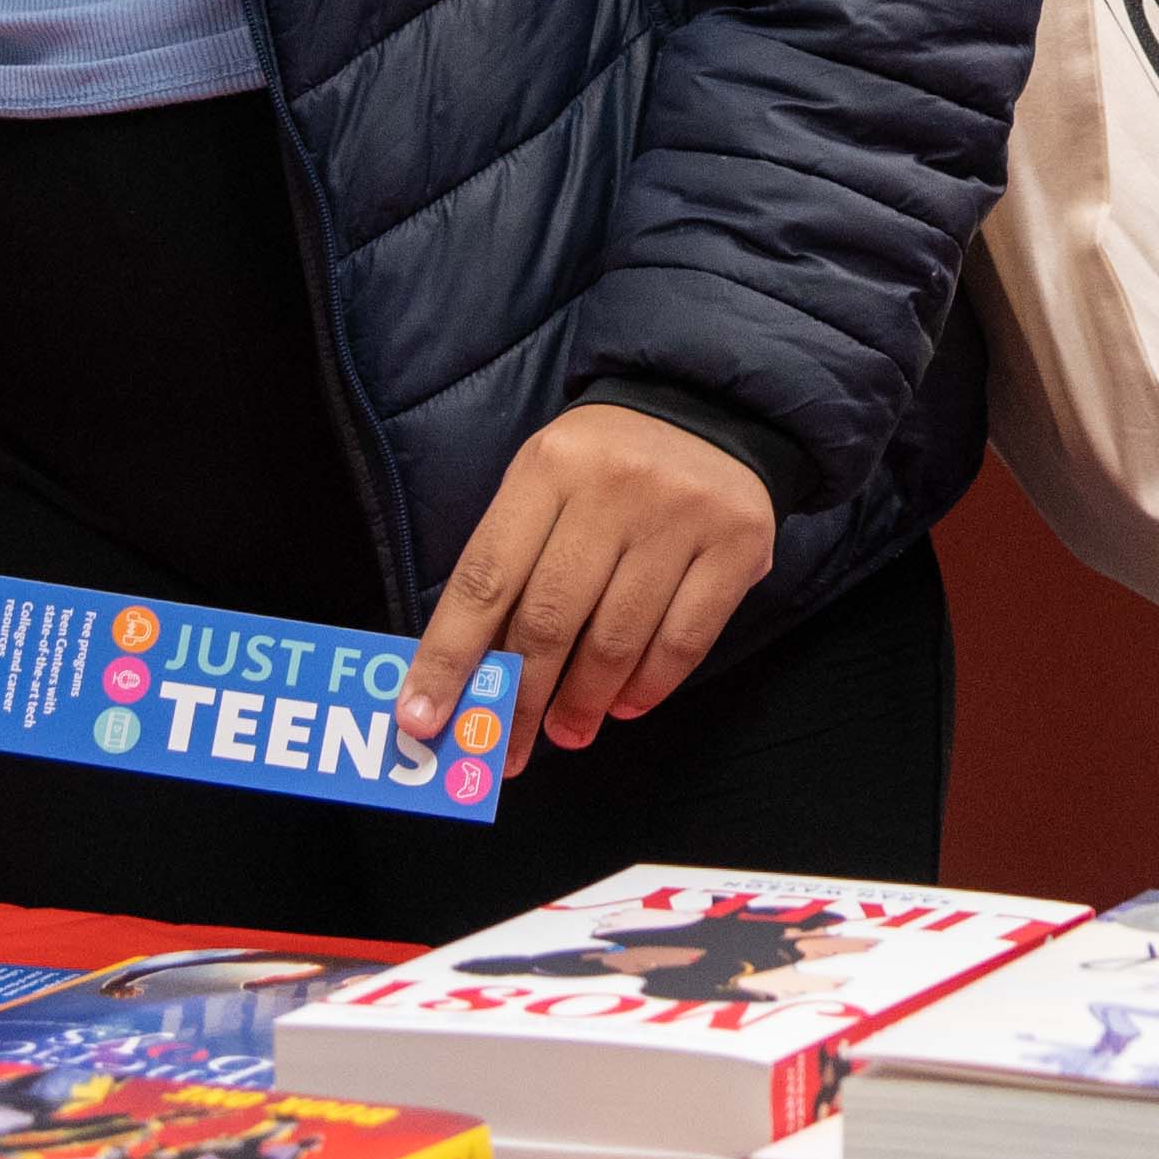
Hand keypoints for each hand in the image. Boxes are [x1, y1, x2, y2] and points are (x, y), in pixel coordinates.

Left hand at [405, 404, 778, 754]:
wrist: (710, 408)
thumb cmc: (605, 465)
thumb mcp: (545, 485)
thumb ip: (511, 567)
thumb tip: (472, 673)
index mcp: (548, 467)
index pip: (485, 578)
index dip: (449, 656)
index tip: (421, 718)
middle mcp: (613, 486)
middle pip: (550, 618)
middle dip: (519, 699)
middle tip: (505, 750)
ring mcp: (681, 515)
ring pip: (617, 639)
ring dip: (583, 703)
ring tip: (567, 732)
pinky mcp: (737, 544)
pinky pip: (683, 641)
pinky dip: (647, 686)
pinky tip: (623, 705)